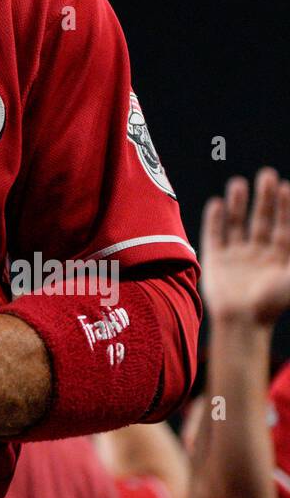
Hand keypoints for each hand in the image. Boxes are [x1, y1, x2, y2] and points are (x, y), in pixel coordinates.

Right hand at [200, 167, 289, 326]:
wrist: (242, 322)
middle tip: (268, 175)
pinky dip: (215, 219)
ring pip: (238, 224)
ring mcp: (236, 256)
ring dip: (239, 204)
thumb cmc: (273, 303)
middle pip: (263, 220)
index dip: (286, 207)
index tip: (287, 186)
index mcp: (280, 259)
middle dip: (266, 198)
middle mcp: (259, 254)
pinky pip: (215, 235)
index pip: (285, 227)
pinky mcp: (216, 261)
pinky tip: (217, 203)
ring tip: (239, 182)